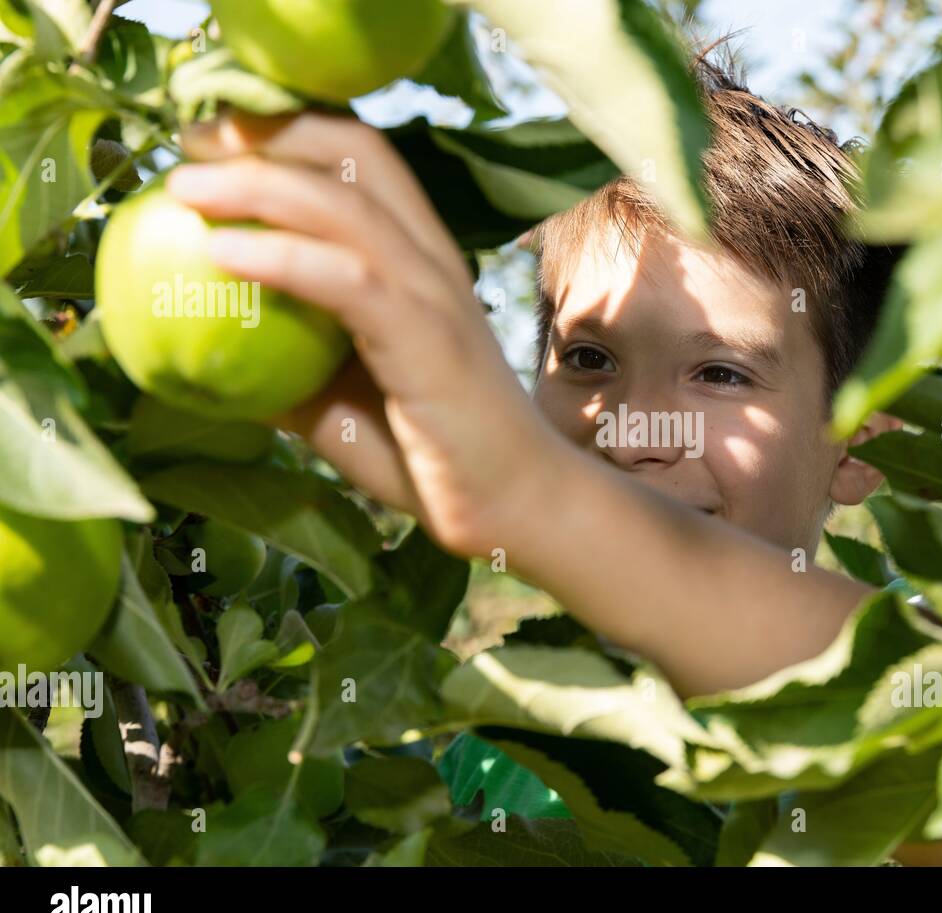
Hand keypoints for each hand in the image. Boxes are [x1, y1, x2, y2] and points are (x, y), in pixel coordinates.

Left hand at [167, 111, 560, 555]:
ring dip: (258, 182)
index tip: (205, 144)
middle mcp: (430, 258)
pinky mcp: (428, 336)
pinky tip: (222, 254)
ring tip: (185, 187)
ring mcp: (433, 293)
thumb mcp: (334, 405)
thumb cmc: (426, 458)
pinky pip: (348, 278)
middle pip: (355, 150)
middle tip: (190, 142)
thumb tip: (200, 361)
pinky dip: (280, 256)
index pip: (358, 159)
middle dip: (266, 131)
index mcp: (415, 259)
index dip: (281, 133)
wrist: (509, 504)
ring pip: (346, 202)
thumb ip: (282, 372)